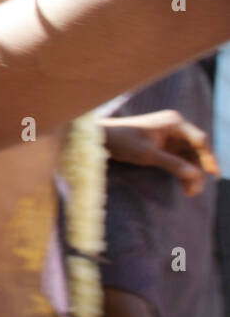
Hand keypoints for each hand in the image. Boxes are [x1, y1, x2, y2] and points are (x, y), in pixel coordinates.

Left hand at [100, 109, 218, 195]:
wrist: (103, 139)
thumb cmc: (123, 141)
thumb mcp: (147, 154)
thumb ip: (172, 163)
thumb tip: (195, 175)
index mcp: (174, 123)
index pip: (199, 140)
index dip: (209, 158)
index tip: (214, 174)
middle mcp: (176, 128)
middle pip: (197, 151)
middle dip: (198, 170)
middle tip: (195, 191)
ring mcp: (171, 138)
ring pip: (190, 158)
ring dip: (191, 174)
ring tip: (189, 193)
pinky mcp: (165, 148)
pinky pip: (180, 161)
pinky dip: (182, 173)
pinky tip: (184, 188)